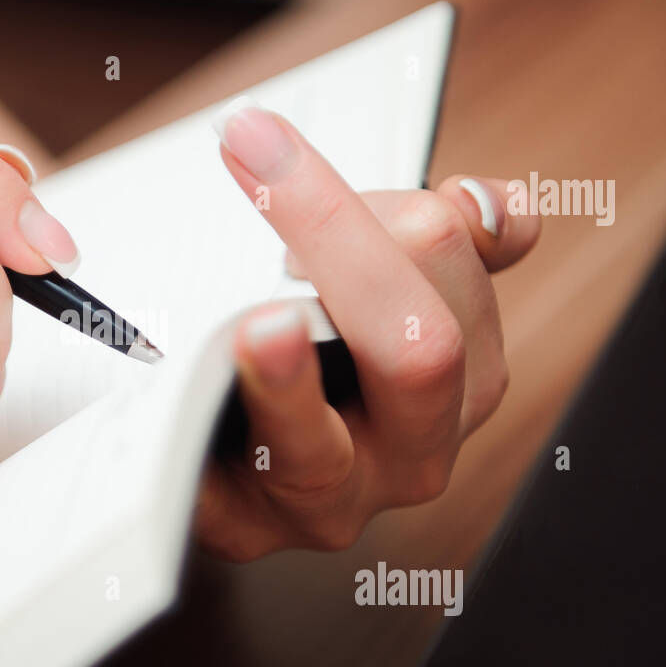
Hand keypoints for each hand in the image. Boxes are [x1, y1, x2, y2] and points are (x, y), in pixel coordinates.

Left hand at [193, 100, 539, 560]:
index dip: (373, 194)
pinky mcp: (244, 531)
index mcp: (465, 373)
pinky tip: (168, 393)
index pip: (451, 264)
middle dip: (340, 244)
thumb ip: (438, 235)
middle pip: (416, 351)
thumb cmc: (313, 333)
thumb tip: (497, 208)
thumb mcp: (380, 270)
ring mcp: (329, 501)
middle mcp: (414, 449)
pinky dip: (189, 444)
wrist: (232, 423)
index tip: (267, 136)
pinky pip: (215, 496)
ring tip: (259, 326)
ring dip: (286, 382)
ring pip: (320, 448)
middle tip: (254, 164)